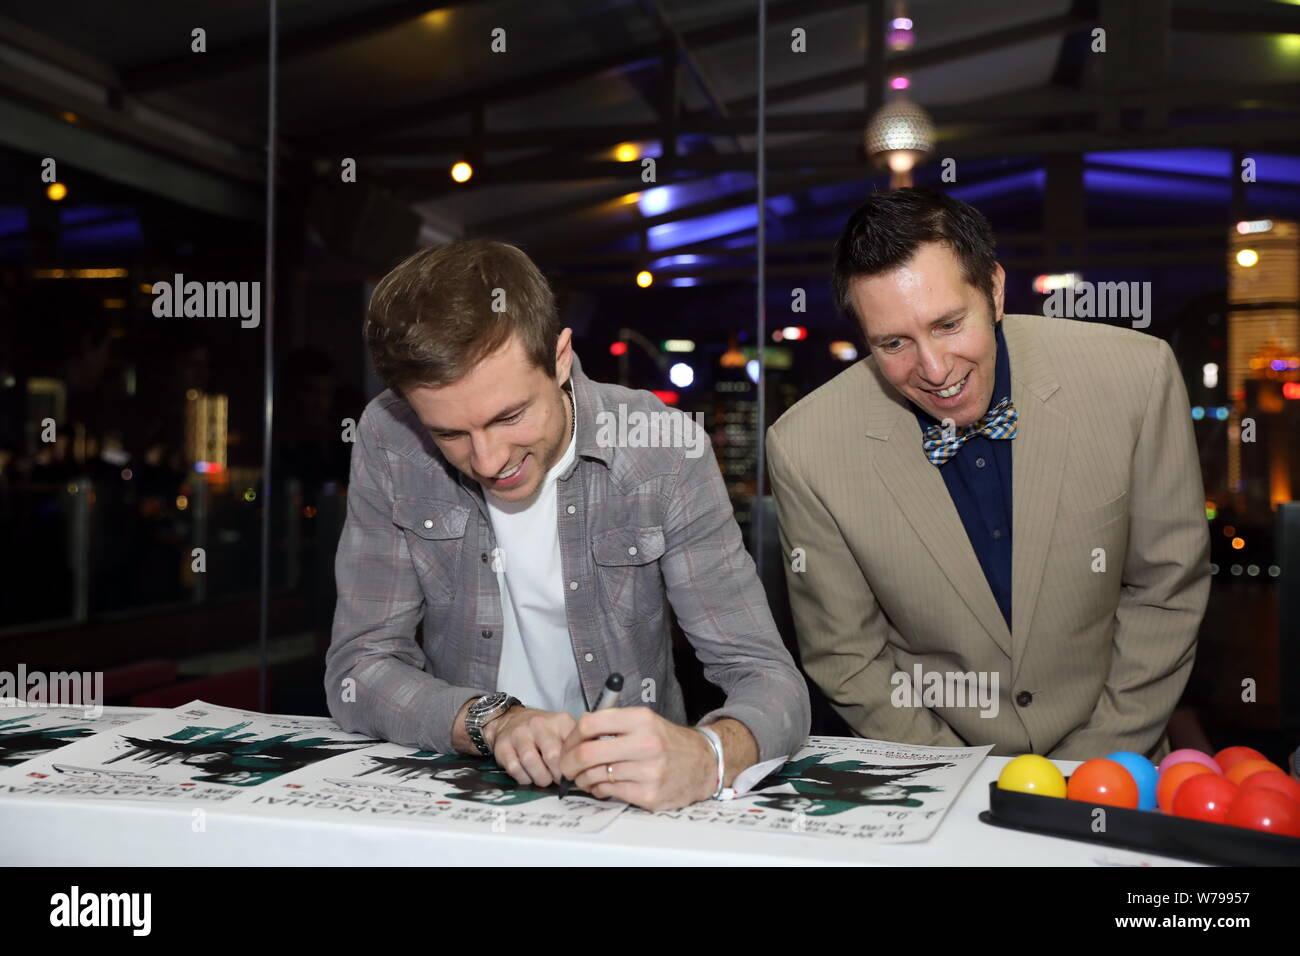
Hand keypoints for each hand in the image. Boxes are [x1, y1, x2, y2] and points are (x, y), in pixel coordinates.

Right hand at [487, 707, 576, 787]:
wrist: (509, 719)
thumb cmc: (542, 732)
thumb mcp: (563, 731)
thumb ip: (576, 746)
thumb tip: (588, 770)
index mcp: (559, 721)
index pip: (574, 745)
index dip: (575, 764)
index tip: (574, 773)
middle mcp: (539, 724)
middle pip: (552, 755)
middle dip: (557, 774)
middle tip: (559, 781)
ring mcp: (519, 734)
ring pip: (531, 761)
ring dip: (540, 777)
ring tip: (544, 780)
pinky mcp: (503, 746)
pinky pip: (514, 768)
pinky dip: (524, 778)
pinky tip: (529, 777)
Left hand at [558, 706, 715, 810]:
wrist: (703, 764)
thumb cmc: (667, 742)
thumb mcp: (645, 722)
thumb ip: (613, 724)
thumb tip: (576, 735)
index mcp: (641, 720)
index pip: (591, 723)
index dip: (572, 736)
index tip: (568, 744)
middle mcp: (646, 743)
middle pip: (587, 752)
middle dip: (569, 762)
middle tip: (566, 767)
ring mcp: (648, 771)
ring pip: (596, 775)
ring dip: (583, 779)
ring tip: (584, 777)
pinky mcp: (649, 794)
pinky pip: (610, 792)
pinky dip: (599, 790)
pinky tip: (602, 786)